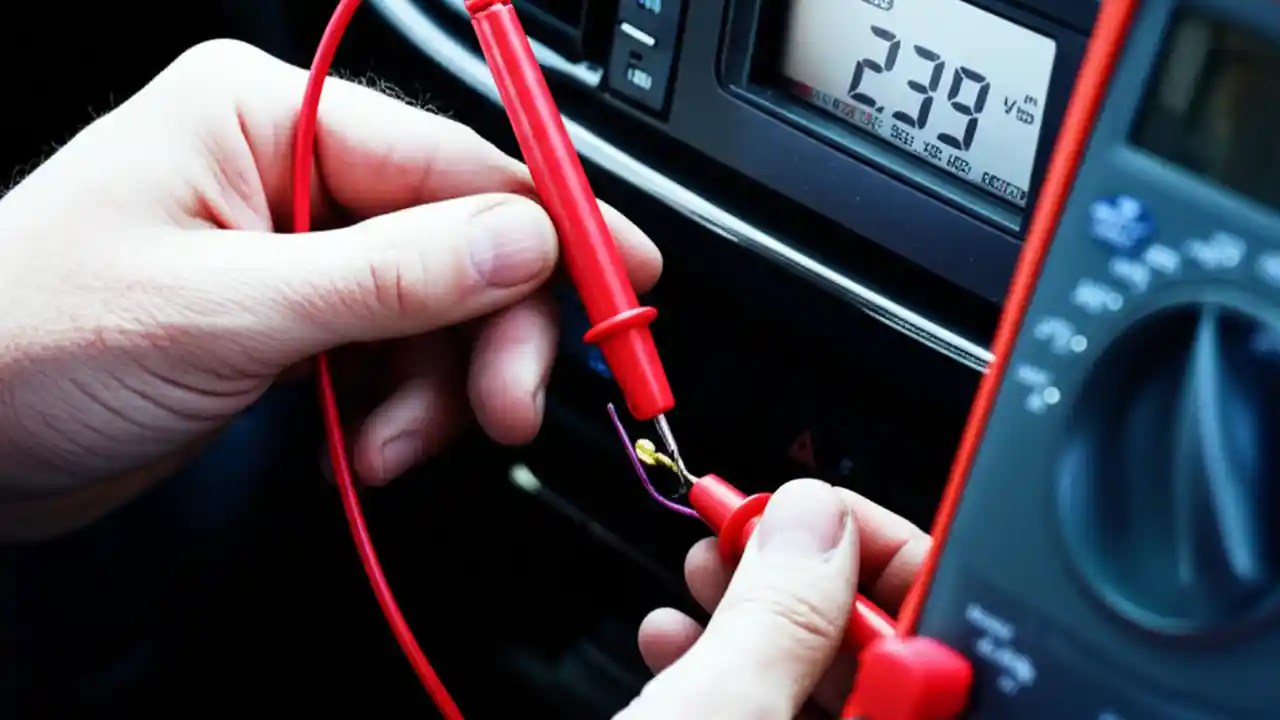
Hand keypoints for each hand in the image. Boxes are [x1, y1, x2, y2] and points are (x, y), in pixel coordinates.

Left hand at [0, 40, 659, 539]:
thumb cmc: (21, 342)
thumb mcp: (223, 310)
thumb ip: (387, 279)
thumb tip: (523, 243)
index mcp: (267, 115)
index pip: (452, 161)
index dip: (550, 228)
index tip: (619, 287)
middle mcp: (290, 169)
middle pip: (458, 241)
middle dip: (489, 334)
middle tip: (506, 410)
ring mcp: (297, 250)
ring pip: (435, 312)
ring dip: (435, 394)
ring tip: (385, 451)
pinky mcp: (295, 320)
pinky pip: (394, 358)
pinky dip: (396, 413)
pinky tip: (361, 448)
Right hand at [624, 479, 931, 718]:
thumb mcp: (719, 711)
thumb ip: (781, 611)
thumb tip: (814, 515)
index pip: (945, 632)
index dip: (886, 553)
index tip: (819, 506)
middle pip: (876, 649)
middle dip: (805, 574)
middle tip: (746, 530)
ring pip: (810, 676)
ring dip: (751, 608)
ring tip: (701, 566)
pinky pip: (758, 706)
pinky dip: (717, 665)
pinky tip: (672, 637)